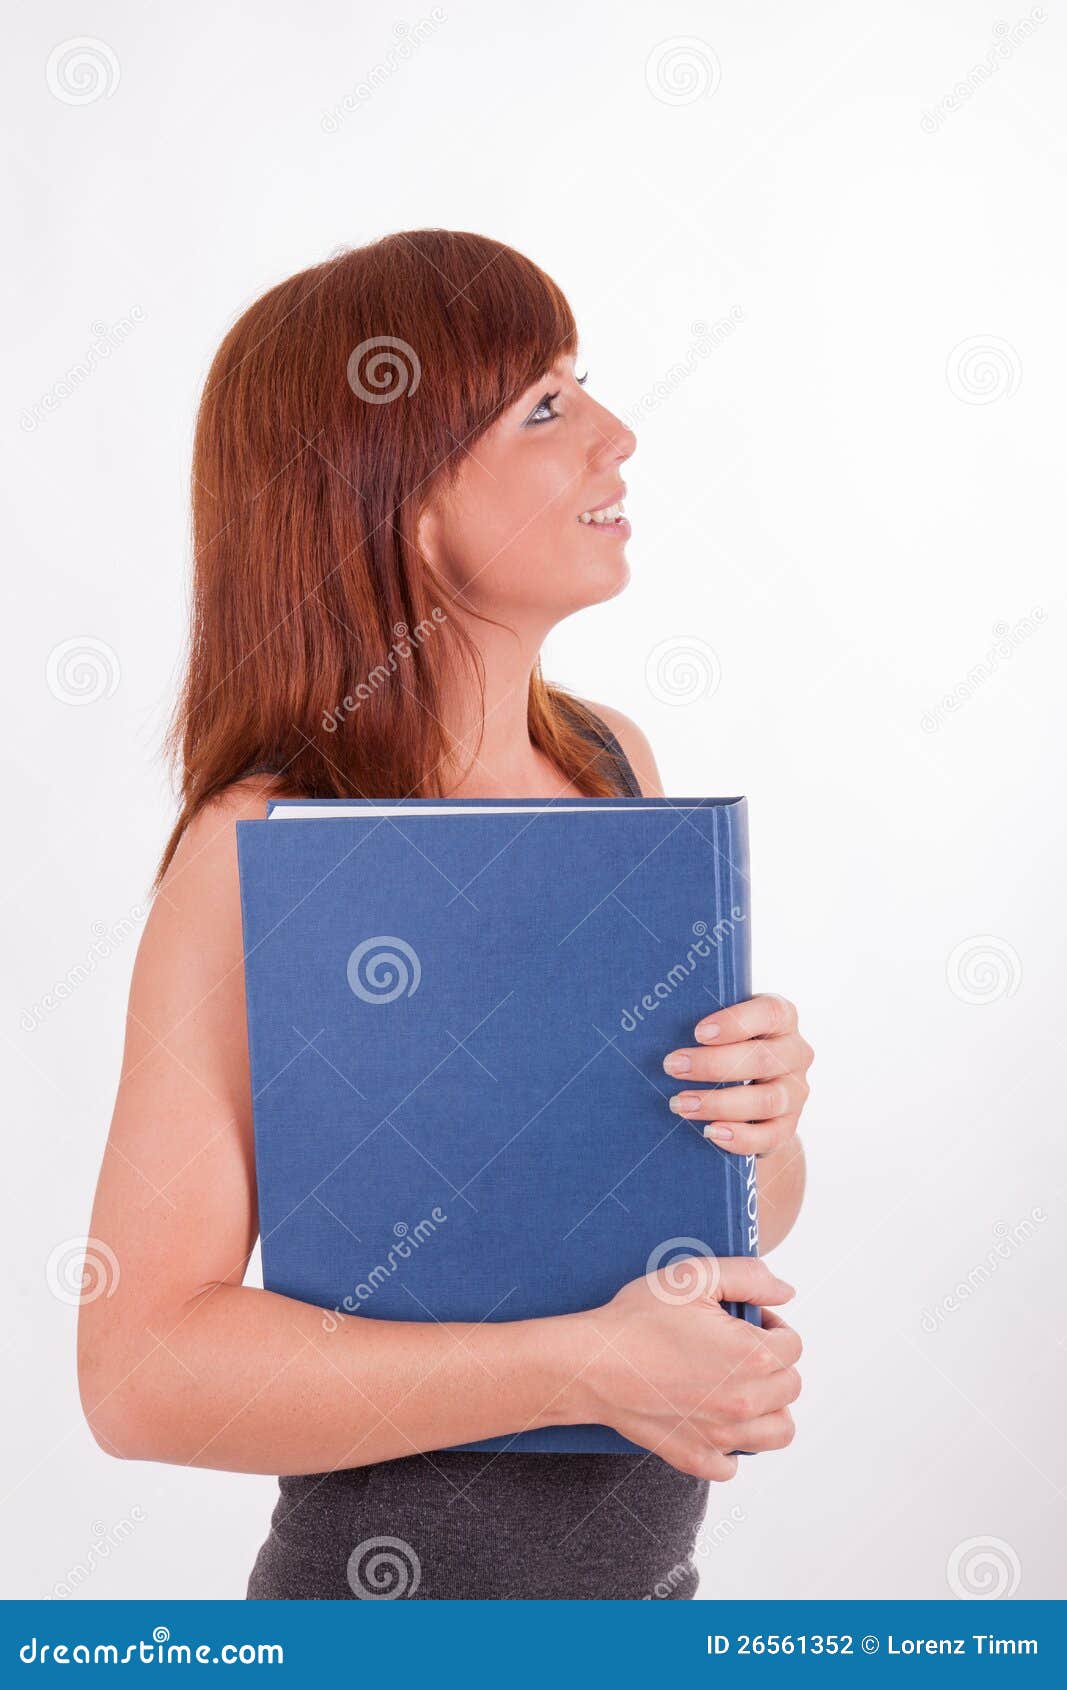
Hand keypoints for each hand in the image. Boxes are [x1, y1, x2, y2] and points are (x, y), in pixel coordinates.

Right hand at [571, 1256, 801, 1478]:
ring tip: (739, 1387)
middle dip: (772, 1364)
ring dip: (768, 1409)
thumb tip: (785, 1291)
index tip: (747, 1322)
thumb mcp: (693, 1276)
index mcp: (752, 1357)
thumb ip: (749, 1276)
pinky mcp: (697, 1459)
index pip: (793, 1346)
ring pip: (778, 1432)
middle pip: (790, 1387)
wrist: (593, 1363)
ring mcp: (723, 1437)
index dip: (772, 1327)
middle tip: (737, 1350)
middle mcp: (746, 1402)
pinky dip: (731, 1446)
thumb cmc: (638, 1318)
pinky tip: (712, 1419)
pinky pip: (734, 1464)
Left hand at [662, 992, 813, 1156]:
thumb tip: (656, 1026)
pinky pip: (769, 1136)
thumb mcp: (723, 1030)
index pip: (769, 1013)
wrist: (751, 1095)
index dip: (735, 1022)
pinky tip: (710, 1132)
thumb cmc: (726, 1048)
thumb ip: (707, 1027)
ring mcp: (795, 1092)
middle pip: (761, 1058)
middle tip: (672, 1066)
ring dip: (718, 1103)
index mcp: (782, 1018)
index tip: (698, 1033)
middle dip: (712, 1065)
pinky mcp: (788, 1126)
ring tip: (680, 1104)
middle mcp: (796, 1052)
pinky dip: (739, 1137)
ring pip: (765, 1100)